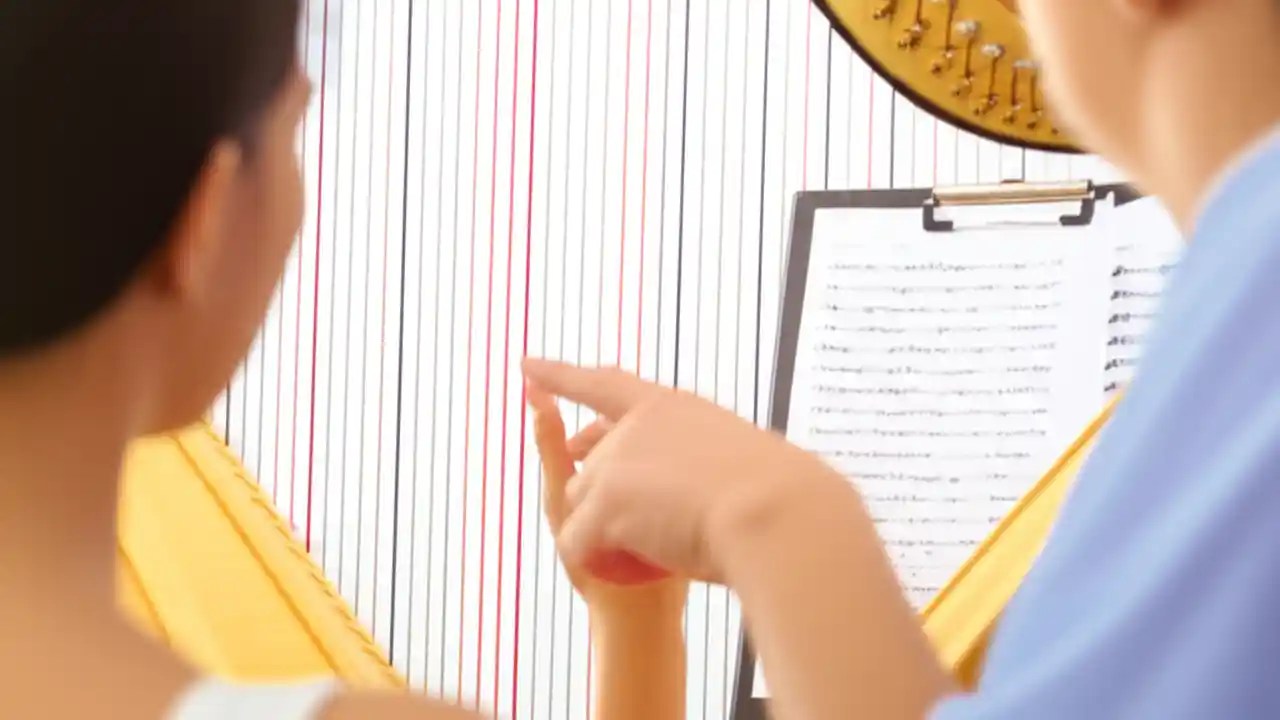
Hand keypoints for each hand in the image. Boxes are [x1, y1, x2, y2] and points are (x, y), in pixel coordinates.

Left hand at [523, 358, 845, 583]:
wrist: (777, 514)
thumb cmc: (782, 495)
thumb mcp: (742, 460)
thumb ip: (709, 463)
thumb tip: (701, 487)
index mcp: (671, 405)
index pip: (606, 383)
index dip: (562, 375)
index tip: (526, 365)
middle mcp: (635, 425)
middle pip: (592, 462)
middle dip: (607, 493)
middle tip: (647, 521)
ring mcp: (616, 461)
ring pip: (582, 499)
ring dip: (605, 525)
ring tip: (654, 547)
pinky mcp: (606, 501)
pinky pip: (578, 537)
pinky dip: (592, 555)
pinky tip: (616, 567)